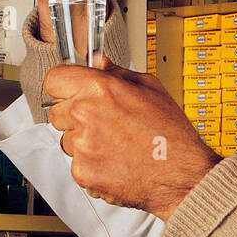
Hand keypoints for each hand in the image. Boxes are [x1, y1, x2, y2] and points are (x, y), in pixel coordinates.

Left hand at [45, 59, 221, 219]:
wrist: (182, 176)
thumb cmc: (171, 135)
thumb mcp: (150, 88)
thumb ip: (116, 72)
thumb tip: (98, 60)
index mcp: (99, 88)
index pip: (54, 79)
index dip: (63, 86)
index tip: (71, 92)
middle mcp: (85, 114)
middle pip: (56, 111)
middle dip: (73, 116)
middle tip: (102, 124)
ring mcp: (82, 145)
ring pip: (66, 140)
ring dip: (83, 143)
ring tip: (114, 146)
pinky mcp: (82, 172)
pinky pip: (76, 165)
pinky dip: (91, 165)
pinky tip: (115, 162)